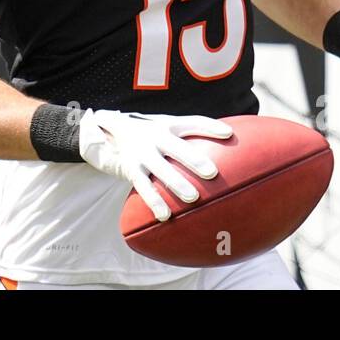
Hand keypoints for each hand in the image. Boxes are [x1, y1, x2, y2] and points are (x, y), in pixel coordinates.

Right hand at [78, 109, 233, 221]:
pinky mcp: (131, 169)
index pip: (192, 122)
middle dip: (193, 159)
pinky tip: (165, 216)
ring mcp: (142, 153)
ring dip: (175, 183)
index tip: (228, 134)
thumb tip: (229, 138)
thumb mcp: (168, 126)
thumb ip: (194, 132)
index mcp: (168, 125)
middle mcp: (155, 137)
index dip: (210, 127)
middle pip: (176, 147)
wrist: (110, 131)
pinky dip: (153, 201)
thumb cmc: (151, 133)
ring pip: (160, 169)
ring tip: (192, 198)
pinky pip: (143, 186)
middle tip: (212, 173)